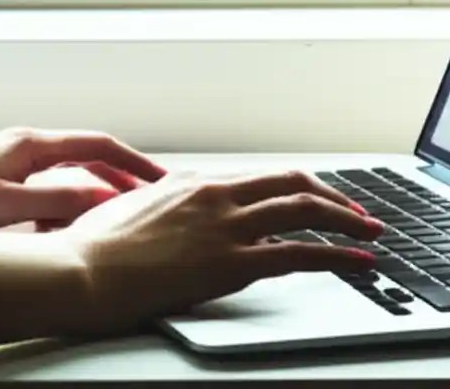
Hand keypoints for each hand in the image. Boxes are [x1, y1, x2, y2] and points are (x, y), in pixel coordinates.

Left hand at [0, 127, 166, 228]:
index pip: (99, 145)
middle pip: (85, 163)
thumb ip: (60, 202)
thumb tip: (105, 201)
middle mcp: (21, 149)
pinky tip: (57, 240)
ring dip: (87, 204)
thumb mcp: (9, 204)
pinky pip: (40, 198)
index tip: (165, 181)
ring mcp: (6, 167)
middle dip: (118, 185)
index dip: (136, 164)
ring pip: (62, 184)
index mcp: (31, 144)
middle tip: (147, 208)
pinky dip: (58, 215)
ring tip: (108, 229)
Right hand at [56, 169, 383, 332]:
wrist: (79, 272)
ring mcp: (224, 225)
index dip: (296, 188)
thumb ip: (158, 209)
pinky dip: (338, 256)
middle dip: (332, 196)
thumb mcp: (126, 213)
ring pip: (304, 210)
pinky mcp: (230, 261)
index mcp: (190, 182)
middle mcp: (213, 194)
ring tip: (370, 233)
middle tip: (357, 212)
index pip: (259, 177)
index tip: (314, 199)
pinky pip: (299, 254)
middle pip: (291, 183)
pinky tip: (356, 262)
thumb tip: (163, 214)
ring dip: (346, 220)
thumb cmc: (91, 249)